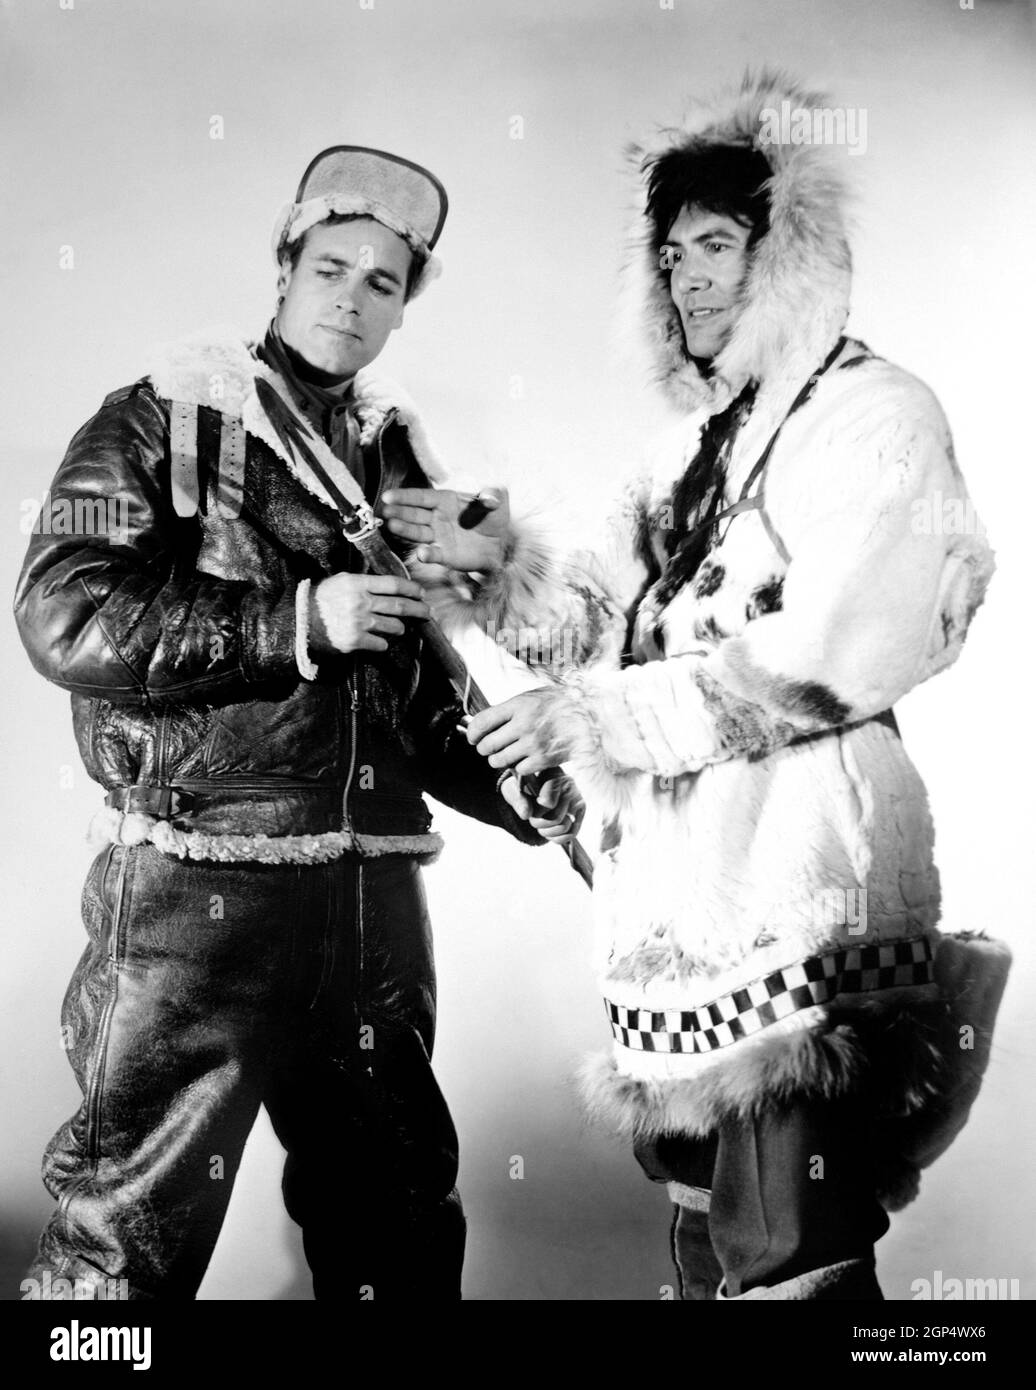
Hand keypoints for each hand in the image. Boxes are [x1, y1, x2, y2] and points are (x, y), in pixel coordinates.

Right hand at [309, 574, 429, 655]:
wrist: (299, 622)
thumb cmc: (320, 599)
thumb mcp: (340, 581)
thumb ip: (363, 581)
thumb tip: (389, 583)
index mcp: (357, 583)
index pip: (392, 584)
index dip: (411, 588)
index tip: (420, 593)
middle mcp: (360, 602)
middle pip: (399, 606)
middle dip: (418, 609)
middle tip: (427, 612)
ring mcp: (358, 623)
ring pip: (394, 626)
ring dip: (400, 627)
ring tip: (399, 627)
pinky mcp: (355, 641)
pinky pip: (381, 644)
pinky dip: (383, 643)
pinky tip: (378, 640)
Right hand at [381, 486, 510, 573]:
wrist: (500, 544)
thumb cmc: (493, 517)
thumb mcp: (496, 500)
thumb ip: (492, 495)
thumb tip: (490, 497)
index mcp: (445, 500)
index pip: (421, 497)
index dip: (404, 496)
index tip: (388, 496)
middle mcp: (437, 518)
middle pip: (414, 514)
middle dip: (399, 512)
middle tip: (385, 511)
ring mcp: (438, 537)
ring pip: (417, 532)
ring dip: (405, 529)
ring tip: (392, 525)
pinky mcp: (444, 555)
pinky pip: (433, 554)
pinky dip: (427, 554)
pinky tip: (422, 553)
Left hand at [466, 689, 572, 776]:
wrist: (590, 715)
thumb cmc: (560, 704)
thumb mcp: (532, 697)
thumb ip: (509, 709)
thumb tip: (483, 722)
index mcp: (518, 705)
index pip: (482, 722)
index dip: (472, 733)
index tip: (473, 737)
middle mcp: (523, 724)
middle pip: (487, 745)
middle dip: (484, 748)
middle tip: (488, 748)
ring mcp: (533, 744)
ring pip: (500, 760)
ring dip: (499, 760)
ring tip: (505, 755)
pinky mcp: (544, 760)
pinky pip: (520, 769)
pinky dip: (520, 766)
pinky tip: (526, 758)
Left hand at [499, 770, 584, 841]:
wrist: (535, 786)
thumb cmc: (524, 787)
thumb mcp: (514, 789)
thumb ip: (518, 799)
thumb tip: (526, 814)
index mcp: (552, 774)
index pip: (547, 803)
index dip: (536, 811)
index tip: (530, 807)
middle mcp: (568, 784)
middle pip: (555, 818)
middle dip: (539, 823)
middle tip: (534, 818)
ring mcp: (577, 797)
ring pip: (563, 827)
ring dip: (547, 832)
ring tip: (541, 825)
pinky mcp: (580, 810)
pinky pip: (572, 833)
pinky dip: (558, 838)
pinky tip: (550, 831)